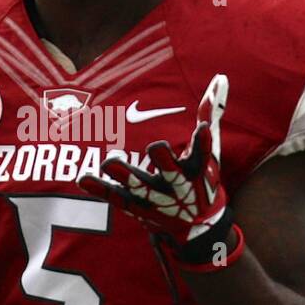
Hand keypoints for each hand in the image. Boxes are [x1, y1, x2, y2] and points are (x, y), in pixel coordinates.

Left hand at [79, 73, 233, 262]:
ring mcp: (156, 199)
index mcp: (200, 169)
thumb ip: (212, 113)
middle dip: (165, 161)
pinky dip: (100, 189)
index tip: (201, 130)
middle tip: (156, 146)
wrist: (197, 227)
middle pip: (171, 173)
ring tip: (110, 162)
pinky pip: (116, 197)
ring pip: (140, 187)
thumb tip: (220, 77)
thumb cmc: (203, 177)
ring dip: (125, 174)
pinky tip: (83, 178)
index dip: (203, 142)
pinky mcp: (137, 207)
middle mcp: (179, 186)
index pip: (204, 153)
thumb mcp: (211, 149)